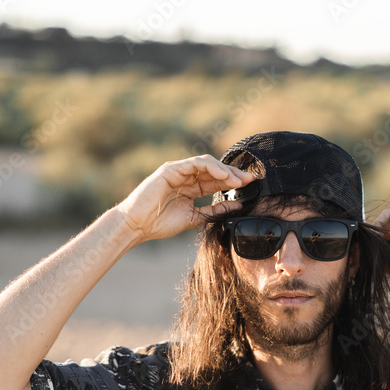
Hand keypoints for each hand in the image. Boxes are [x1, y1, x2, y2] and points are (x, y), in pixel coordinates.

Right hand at [113, 155, 255, 242]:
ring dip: (225, 171)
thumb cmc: (160, 223)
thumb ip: (215, 211)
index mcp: (192, 188)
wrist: (138, 226)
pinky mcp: (171, 169)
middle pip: (215, 170)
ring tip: (238, 180)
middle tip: (250, 179)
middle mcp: (187, 177)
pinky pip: (195, 164)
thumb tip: (238, 206)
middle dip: (234, 174)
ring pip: (207, 164)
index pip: (217, 181)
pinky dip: (211, 168)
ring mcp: (179, 171)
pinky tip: (223, 176)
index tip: (251, 186)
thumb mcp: (195, 218)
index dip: (234, 182)